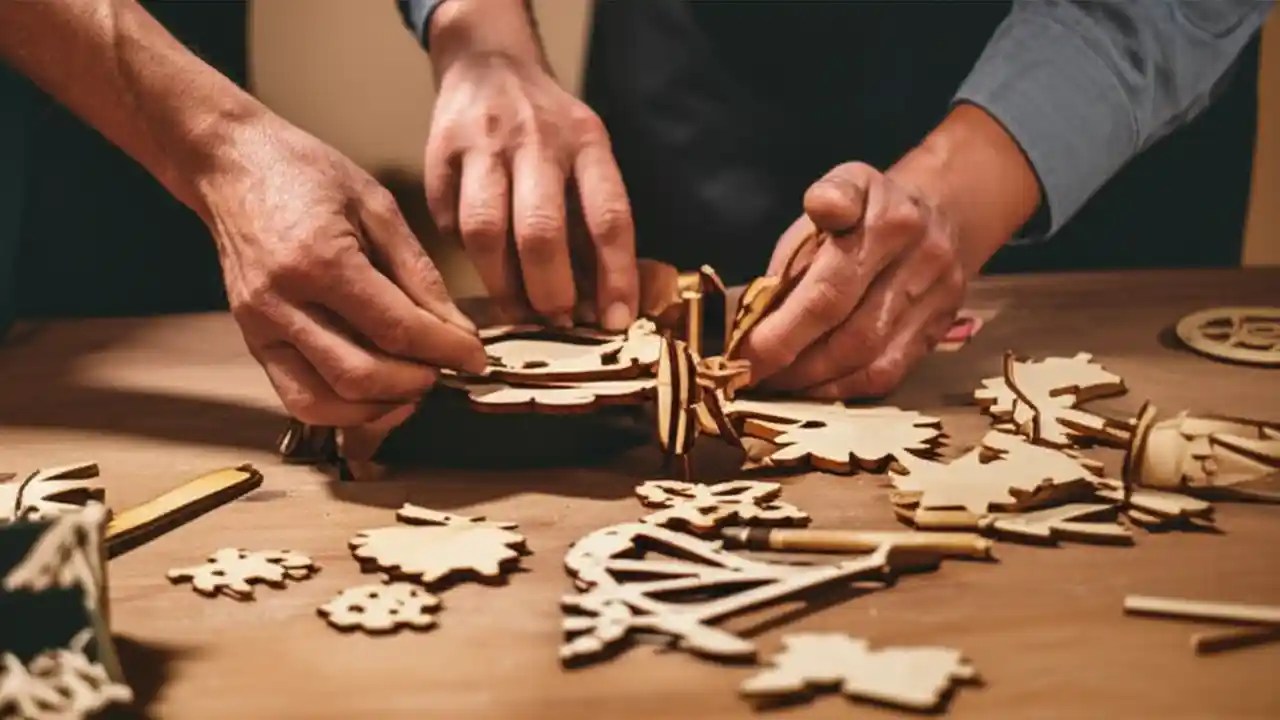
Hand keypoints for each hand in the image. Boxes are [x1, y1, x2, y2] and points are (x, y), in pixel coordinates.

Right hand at [200, 116, 486, 425]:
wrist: (230, 164)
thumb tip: (458, 330)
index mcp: (321, 260)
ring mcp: (260, 328)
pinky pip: (299, 399)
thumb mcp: (378, 206)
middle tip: (446, 368)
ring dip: (381, 407)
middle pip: (361, 376)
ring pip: (326, 402)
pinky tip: (376, 393)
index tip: (477, 357)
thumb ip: (420, 273)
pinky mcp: (252, 342)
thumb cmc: (306, 174)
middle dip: (417, 383)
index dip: (447, 351)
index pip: (396, 329)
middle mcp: (283, 302)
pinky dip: (344, 410)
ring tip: (413, 385)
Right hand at [423, 52, 638, 329]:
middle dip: (551, 291)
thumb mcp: (587, 157)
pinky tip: (484, 264)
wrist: (488, 66)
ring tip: (519, 312)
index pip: (608, 217)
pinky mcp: (438, 156)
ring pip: (485, 233)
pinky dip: (467, 256)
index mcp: (586, 141)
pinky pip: (450, 224)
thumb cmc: (549, 131)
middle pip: (541, 230)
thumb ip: (594, 223)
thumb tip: (605, 304)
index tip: (615, 321)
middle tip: (558, 322)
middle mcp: (535, 139)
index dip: (615, 276)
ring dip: (503, 286)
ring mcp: (482, 145)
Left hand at [738, 162, 965, 398]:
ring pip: (871, 358)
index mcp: (882, 217)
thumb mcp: (826, 199)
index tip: (742, 351)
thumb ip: (797, 249)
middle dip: (793, 359)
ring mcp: (938, 297)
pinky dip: (844, 388)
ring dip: (816, 380)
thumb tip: (758, 311)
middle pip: (851, 329)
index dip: (783, 328)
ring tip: (777, 383)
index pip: (828, 286)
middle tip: (751, 374)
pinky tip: (814, 389)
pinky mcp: (941, 328)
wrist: (942, 212)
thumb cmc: (863, 212)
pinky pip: (889, 373)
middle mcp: (920, 256)